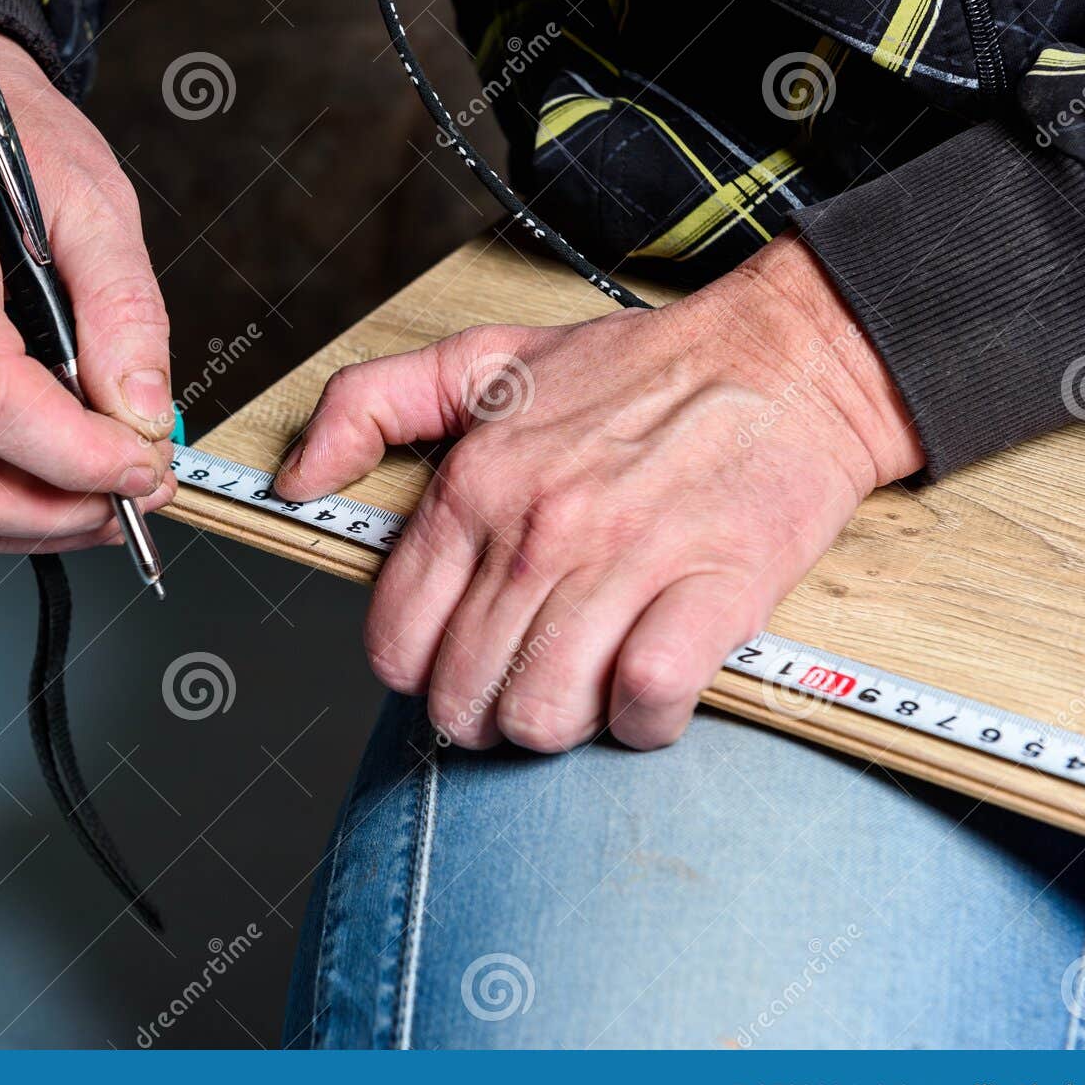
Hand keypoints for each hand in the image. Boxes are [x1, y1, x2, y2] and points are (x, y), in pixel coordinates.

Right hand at [0, 27, 173, 552]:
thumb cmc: (6, 153)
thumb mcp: (93, 201)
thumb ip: (123, 309)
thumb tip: (144, 417)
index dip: (77, 455)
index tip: (148, 463)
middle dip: (67, 509)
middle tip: (147, 489)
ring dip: (46, 524)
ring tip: (119, 494)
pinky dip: (14, 512)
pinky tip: (71, 489)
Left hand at [272, 235, 923, 750]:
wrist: (786, 359)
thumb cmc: (641, 371)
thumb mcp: (483, 360)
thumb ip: (371, 405)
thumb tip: (298, 478)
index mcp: (475, 484)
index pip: (397, 641)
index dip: (419, 674)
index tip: (452, 666)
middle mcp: (537, 528)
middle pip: (466, 693)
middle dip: (485, 714)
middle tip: (520, 690)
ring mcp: (624, 560)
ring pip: (544, 712)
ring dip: (559, 725)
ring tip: (582, 692)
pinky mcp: (711, 590)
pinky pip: (644, 700)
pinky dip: (642, 722)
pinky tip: (644, 697)